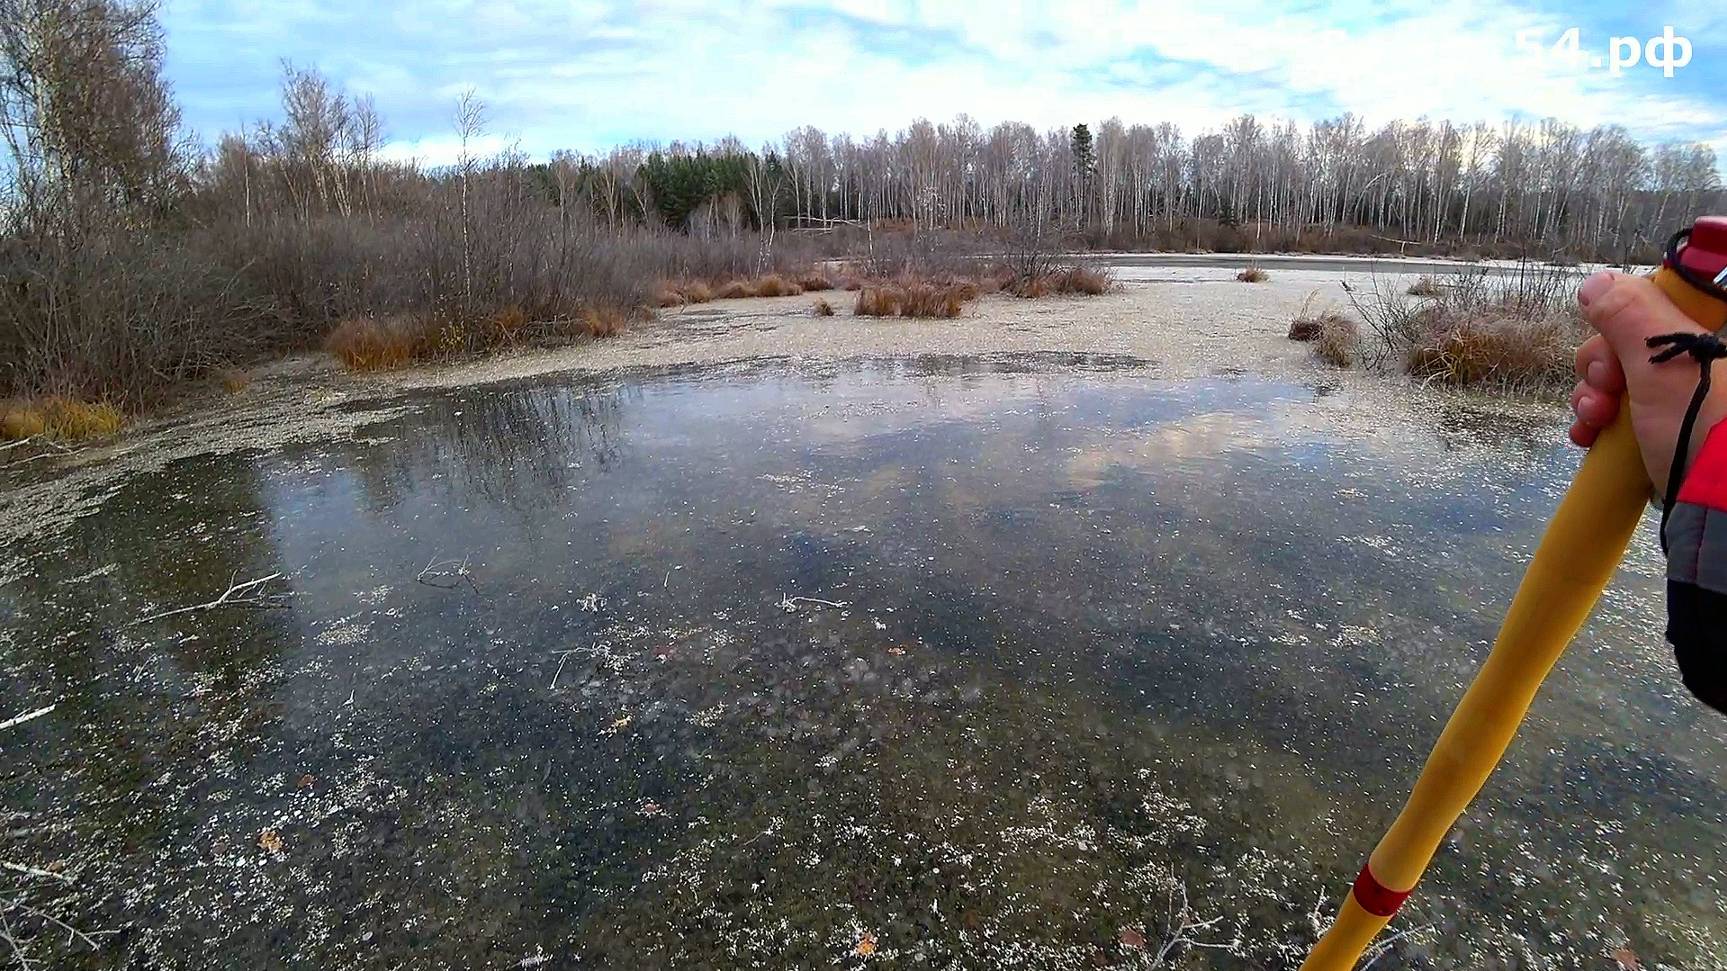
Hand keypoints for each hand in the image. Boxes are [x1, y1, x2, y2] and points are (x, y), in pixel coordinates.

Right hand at [1570, 271, 1726, 496]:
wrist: (1719, 506)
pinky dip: (1599, 422)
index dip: (1621, 319)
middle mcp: (1699, 363)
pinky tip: (1587, 436)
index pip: (1654, 303)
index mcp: (1708, 338)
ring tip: (1592, 423)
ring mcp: (1683, 399)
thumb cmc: (1698, 426)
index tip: (1612, 344)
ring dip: (1593, 397)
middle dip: (1601, 367)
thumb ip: (1628, 314)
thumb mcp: (1660, 365)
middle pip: (1629, 343)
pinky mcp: (1667, 431)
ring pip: (1620, 380)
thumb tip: (1594, 282)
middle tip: (1605, 392)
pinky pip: (1622, 412)